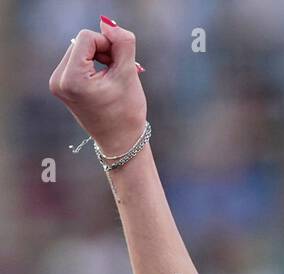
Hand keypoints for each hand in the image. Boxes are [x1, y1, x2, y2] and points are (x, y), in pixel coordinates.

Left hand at [49, 17, 145, 156]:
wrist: (120, 141)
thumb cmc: (127, 112)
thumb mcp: (128, 75)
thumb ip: (122, 44)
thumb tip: (108, 25)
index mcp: (72, 79)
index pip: (86, 38)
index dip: (108, 44)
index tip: (122, 63)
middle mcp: (58, 79)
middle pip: (81, 42)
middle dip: (103, 51)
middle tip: (119, 71)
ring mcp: (57, 82)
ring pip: (79, 50)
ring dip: (99, 57)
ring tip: (114, 77)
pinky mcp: (61, 85)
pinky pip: (77, 61)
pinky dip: (93, 64)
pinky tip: (105, 79)